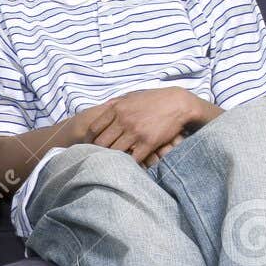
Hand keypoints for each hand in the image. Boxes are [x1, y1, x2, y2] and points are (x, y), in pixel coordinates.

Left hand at [80, 88, 207, 164]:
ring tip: (110, 166)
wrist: (178, 103)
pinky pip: (133, 158)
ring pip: (115, 152)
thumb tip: (103, 108)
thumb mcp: (131, 97)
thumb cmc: (154, 99)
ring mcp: (135, 132)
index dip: (88, 140)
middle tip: (97, 159)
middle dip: (97, 152)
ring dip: (112, 160)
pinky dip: (129, 165)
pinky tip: (127, 168)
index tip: (88, 146)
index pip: (94, 128)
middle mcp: (123, 120)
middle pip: (101, 142)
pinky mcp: (148, 142)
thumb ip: (116, 104)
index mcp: (117, 109)